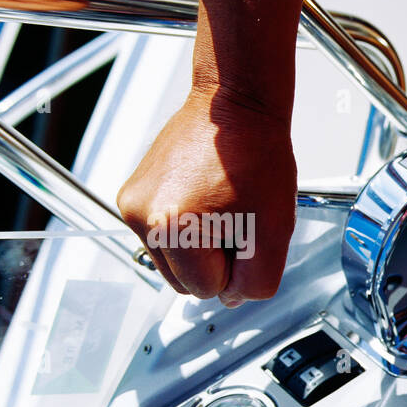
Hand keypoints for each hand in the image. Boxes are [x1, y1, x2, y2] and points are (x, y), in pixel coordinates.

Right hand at [117, 85, 297, 303]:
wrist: (234, 107)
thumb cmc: (257, 157)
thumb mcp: (274, 231)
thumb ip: (256, 281)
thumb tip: (230, 299)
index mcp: (173, 228)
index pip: (208, 290)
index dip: (237, 268)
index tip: (246, 231)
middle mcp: (142, 217)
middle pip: (184, 282)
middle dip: (216, 262)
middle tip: (237, 220)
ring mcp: (132, 205)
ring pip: (173, 263)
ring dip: (200, 248)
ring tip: (221, 208)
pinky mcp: (132, 195)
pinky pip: (163, 237)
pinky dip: (186, 229)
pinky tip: (205, 200)